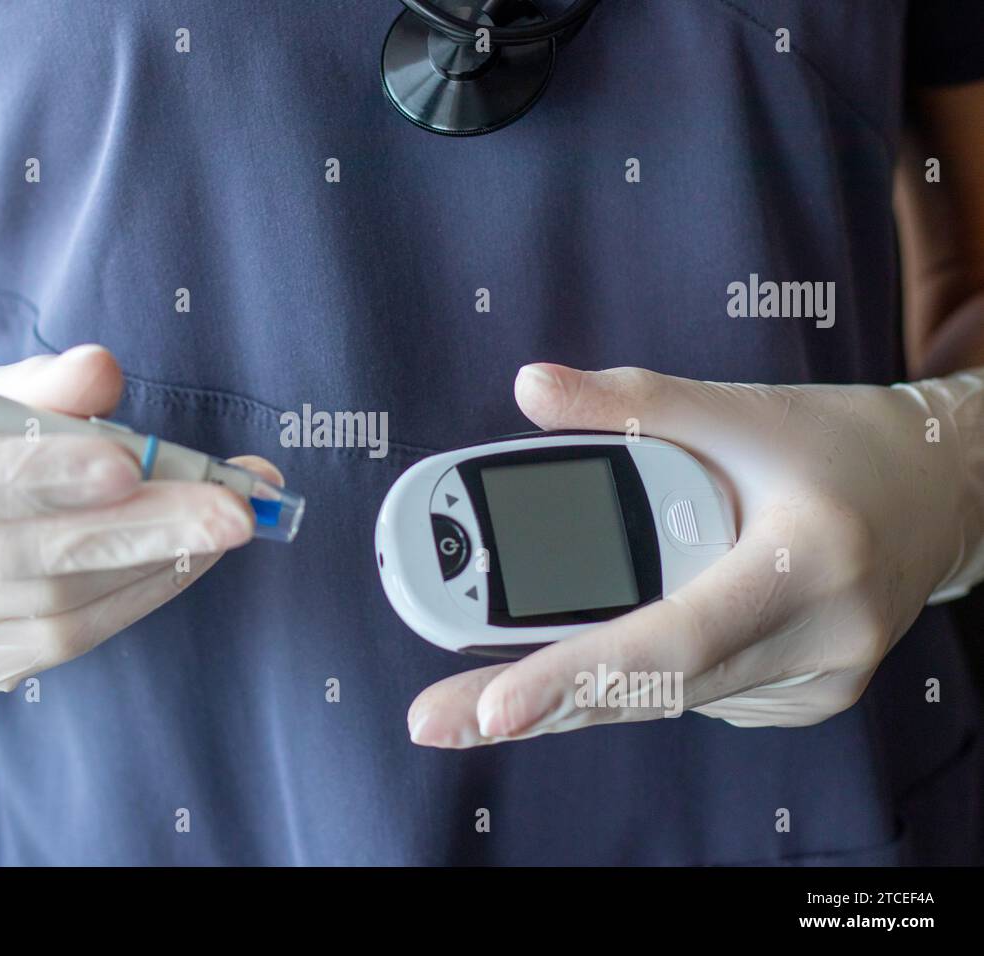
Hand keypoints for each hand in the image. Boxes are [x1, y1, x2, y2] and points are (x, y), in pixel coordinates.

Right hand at [0, 345, 276, 696]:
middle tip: (234, 511)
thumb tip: (103, 372)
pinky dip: (130, 600)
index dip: (35, 473)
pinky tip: (179, 563)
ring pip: (48, 613)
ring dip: (151, 567)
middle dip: (139, 531)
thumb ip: (30, 386)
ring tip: (223, 528)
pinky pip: (55, 648)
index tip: (130, 462)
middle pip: (16, 561)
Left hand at [408, 363, 969, 745]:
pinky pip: (694, 697)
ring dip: (574, 698)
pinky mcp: (804, 699)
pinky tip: (585, 665)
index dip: (577, 676)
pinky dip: (632, 683)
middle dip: (536, 707)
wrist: (944, 493)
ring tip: (479, 695)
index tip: (491, 709)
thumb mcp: (739, 408)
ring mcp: (816, 684)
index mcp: (804, 563)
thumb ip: (631, 400)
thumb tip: (528, 389)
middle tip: (436, 718)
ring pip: (665, 703)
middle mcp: (818, 642)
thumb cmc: (841, 446)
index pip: (671, 639)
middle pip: (651, 693)